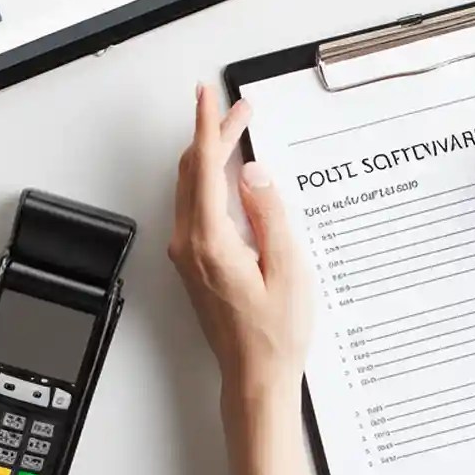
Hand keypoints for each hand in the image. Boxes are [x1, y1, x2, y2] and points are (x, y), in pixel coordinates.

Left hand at [168, 85, 328, 474]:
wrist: (255, 379)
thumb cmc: (275, 334)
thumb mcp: (288, 269)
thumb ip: (270, 215)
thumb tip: (253, 173)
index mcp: (210, 241)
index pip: (202, 166)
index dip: (208, 125)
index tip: (209, 95)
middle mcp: (189, 245)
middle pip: (192, 172)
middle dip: (213, 135)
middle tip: (240, 111)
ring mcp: (187, 256)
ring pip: (190, 189)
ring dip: (210, 158)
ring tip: (237, 136)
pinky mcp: (193, 265)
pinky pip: (195, 209)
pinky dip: (209, 182)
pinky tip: (230, 179)